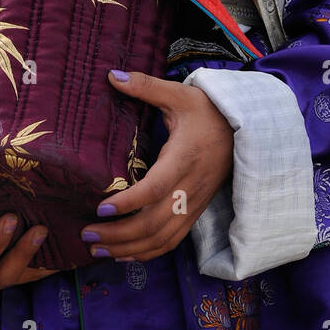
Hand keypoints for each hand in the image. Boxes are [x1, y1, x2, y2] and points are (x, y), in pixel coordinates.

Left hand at [79, 68, 233, 262]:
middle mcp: (189, 186)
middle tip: (86, 233)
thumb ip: (146, 86)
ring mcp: (193, 203)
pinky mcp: (194, 211)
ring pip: (161, 238)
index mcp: (184, 157)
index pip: (156, 188)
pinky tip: (123, 253)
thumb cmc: (207, 110)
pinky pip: (171, 241)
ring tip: (97, 249)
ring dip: (128, 249)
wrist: (243, 130)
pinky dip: (147, 253)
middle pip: (154, 223)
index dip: (129, 202)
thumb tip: (112, 75)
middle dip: (118, 234)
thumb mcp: (179, 94)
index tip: (100, 206)